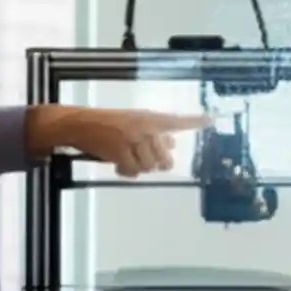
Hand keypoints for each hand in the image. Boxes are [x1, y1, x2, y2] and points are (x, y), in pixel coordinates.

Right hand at [28, 106, 211, 177]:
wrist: (80, 123)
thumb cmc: (106, 123)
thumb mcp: (132, 121)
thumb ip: (153, 132)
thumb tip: (172, 145)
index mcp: (148, 118)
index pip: (176, 120)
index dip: (194, 121)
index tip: (210, 120)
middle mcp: (144, 127)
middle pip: (164, 157)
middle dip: (156, 163)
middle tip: (142, 159)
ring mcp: (133, 140)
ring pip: (149, 166)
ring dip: (138, 167)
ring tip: (126, 160)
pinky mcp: (121, 152)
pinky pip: (134, 172)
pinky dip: (127, 172)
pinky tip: (119, 167)